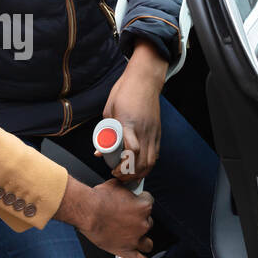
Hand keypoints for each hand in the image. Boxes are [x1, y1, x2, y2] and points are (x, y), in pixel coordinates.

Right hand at [82, 178, 153, 257]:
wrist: (86, 210)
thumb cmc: (98, 198)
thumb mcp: (116, 184)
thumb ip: (127, 187)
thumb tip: (129, 184)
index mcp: (143, 206)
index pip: (149, 201)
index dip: (140, 201)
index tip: (134, 203)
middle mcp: (142, 223)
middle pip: (148, 222)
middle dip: (139, 221)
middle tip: (127, 219)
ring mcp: (135, 238)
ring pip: (147, 243)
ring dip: (142, 240)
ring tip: (133, 237)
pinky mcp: (126, 250)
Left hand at [101, 38, 166, 182]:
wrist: (144, 80)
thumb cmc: (124, 92)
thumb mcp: (109, 111)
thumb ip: (106, 133)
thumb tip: (99, 152)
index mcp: (128, 124)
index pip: (131, 150)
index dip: (123, 165)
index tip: (113, 170)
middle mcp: (143, 130)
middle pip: (142, 161)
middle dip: (130, 174)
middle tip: (118, 177)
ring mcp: (153, 131)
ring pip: (151, 160)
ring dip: (140, 172)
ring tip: (129, 176)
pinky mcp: (158, 131)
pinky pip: (155, 153)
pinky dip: (148, 164)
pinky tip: (140, 167)